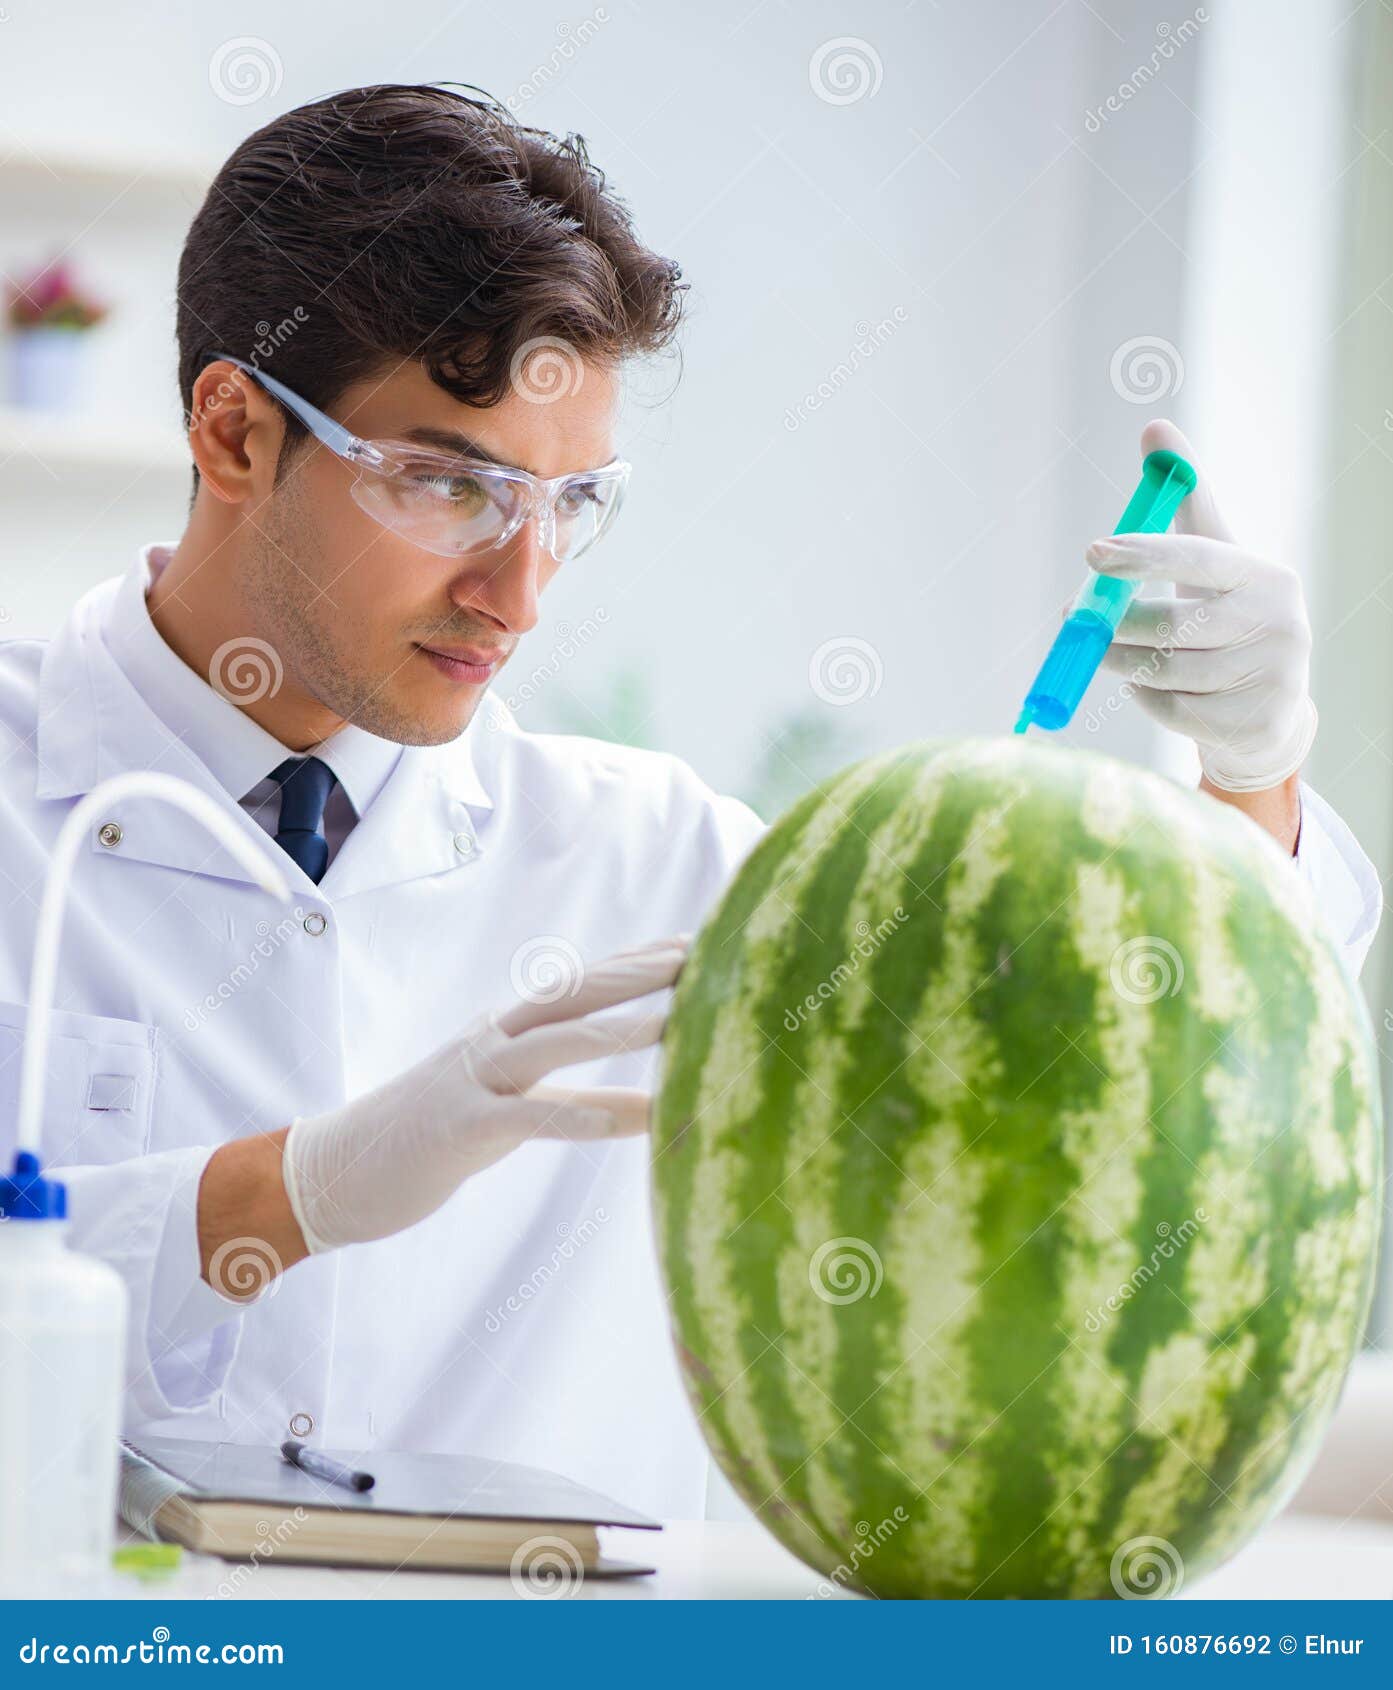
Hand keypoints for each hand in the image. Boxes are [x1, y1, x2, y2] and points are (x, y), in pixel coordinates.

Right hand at [280, 935, 688, 1253]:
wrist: (332, 1174)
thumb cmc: (433, 1141)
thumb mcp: (518, 1118)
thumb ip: (585, 1107)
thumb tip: (655, 1106)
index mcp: (506, 1033)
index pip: (581, 984)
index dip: (637, 960)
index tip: (697, 940)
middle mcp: (492, 1042)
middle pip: (573, 994)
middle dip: (636, 972)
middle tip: (699, 955)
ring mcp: (472, 1080)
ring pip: (550, 1042)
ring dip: (616, 1029)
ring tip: (676, 1022)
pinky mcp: (457, 1128)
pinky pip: (524, 1119)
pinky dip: (577, 1116)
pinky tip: (624, 1122)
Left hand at [1089, 420, 1316, 792]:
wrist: (1267, 712)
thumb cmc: (1227, 621)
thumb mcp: (1213, 562)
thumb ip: (1187, 500)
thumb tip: (1155, 427)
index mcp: (1265, 577)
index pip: (1199, 558)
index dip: (1143, 555)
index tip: (1092, 552)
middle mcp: (1280, 623)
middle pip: (1174, 625)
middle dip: (1117, 626)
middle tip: (1079, 626)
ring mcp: (1274, 676)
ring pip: (1167, 671)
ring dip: (1125, 665)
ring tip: (1116, 657)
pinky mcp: (1257, 723)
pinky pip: (1173, 710)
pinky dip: (1146, 700)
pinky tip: (1145, 689)